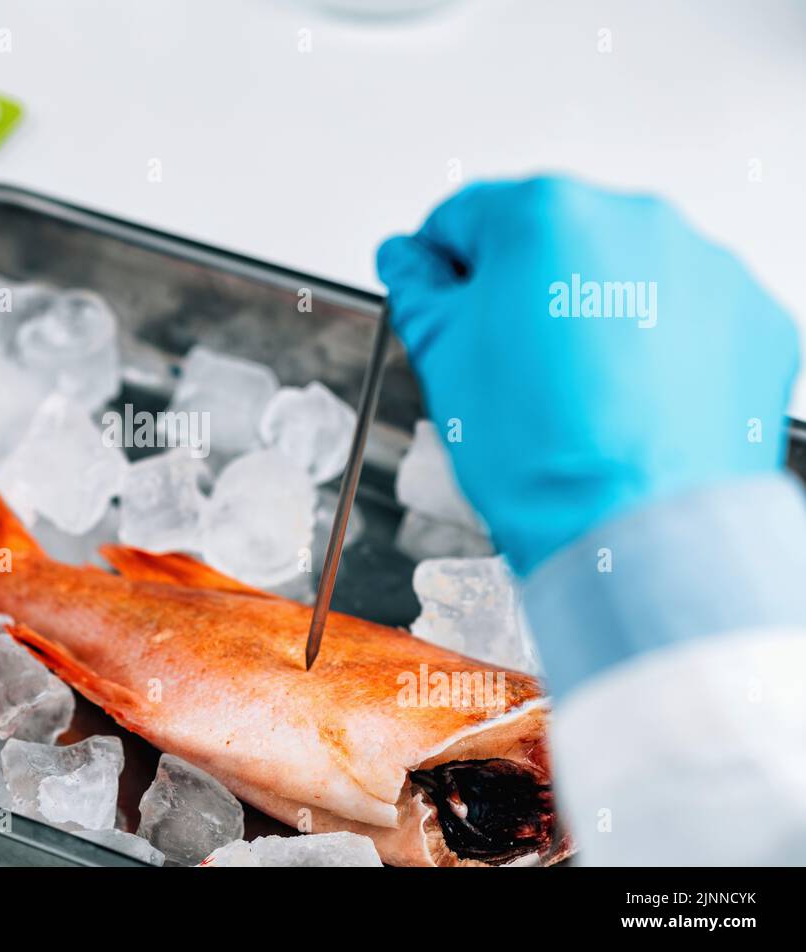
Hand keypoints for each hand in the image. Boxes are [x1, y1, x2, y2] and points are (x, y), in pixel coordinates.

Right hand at [377, 176, 797, 574]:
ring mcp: (703, 266)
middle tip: (511, 368)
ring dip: (593, 316)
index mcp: (544, 215)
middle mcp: (633, 220)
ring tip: (575, 393)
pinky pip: (688, 314)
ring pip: (622, 273)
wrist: (632, 528)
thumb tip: (408, 261)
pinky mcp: (752, 316)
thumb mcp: (441, 358)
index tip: (447, 305)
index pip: (466, 218)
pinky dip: (658, 346)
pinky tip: (629, 400)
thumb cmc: (540, 451)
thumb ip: (416, 290)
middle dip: (525, 292)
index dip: (443, 268)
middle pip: (552, 240)